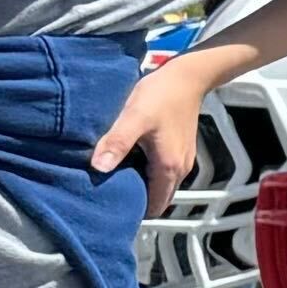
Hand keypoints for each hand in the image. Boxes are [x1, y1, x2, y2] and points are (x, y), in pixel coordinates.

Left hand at [96, 49, 221, 202]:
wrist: (188, 76)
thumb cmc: (161, 95)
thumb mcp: (134, 117)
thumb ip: (117, 143)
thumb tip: (98, 168)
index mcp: (168, 167)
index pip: (153, 206)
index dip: (132, 211)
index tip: (109, 208)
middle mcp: (180, 169)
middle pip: (157, 199)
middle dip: (136, 202)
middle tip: (107, 194)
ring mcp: (183, 159)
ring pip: (160, 187)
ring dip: (141, 187)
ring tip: (114, 178)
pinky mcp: (180, 149)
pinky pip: (162, 173)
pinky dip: (147, 174)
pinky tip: (129, 162)